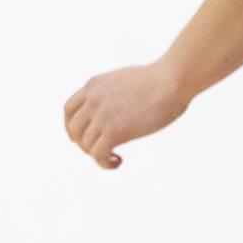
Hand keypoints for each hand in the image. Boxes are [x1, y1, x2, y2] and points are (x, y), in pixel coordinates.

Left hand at [64, 62, 189, 169]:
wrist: (173, 80)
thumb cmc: (161, 79)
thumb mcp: (125, 79)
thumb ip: (112, 93)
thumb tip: (114, 110)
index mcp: (93, 85)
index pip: (69, 110)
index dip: (71, 127)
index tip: (79, 137)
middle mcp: (92, 100)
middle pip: (74, 130)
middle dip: (83, 143)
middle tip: (101, 149)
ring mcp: (101, 116)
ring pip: (85, 145)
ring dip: (97, 155)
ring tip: (114, 157)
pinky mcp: (114, 131)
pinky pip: (98, 155)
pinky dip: (105, 163)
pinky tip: (118, 162)